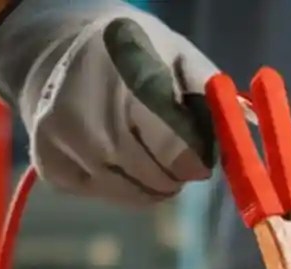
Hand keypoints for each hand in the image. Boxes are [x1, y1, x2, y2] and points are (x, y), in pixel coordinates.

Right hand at [0, 0, 217, 204]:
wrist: (55, 51)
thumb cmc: (132, 53)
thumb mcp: (176, 53)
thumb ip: (208, 92)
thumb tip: (239, 133)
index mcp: (126, 77)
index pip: (178, 150)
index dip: (198, 159)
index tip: (201, 155)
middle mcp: (87, 113)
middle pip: (159, 177)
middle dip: (178, 173)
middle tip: (178, 155)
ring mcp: (62, 144)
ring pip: (134, 194)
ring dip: (155, 184)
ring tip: (151, 154)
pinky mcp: (51, 168)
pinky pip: (108, 195)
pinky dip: (125, 185)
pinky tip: (119, 156)